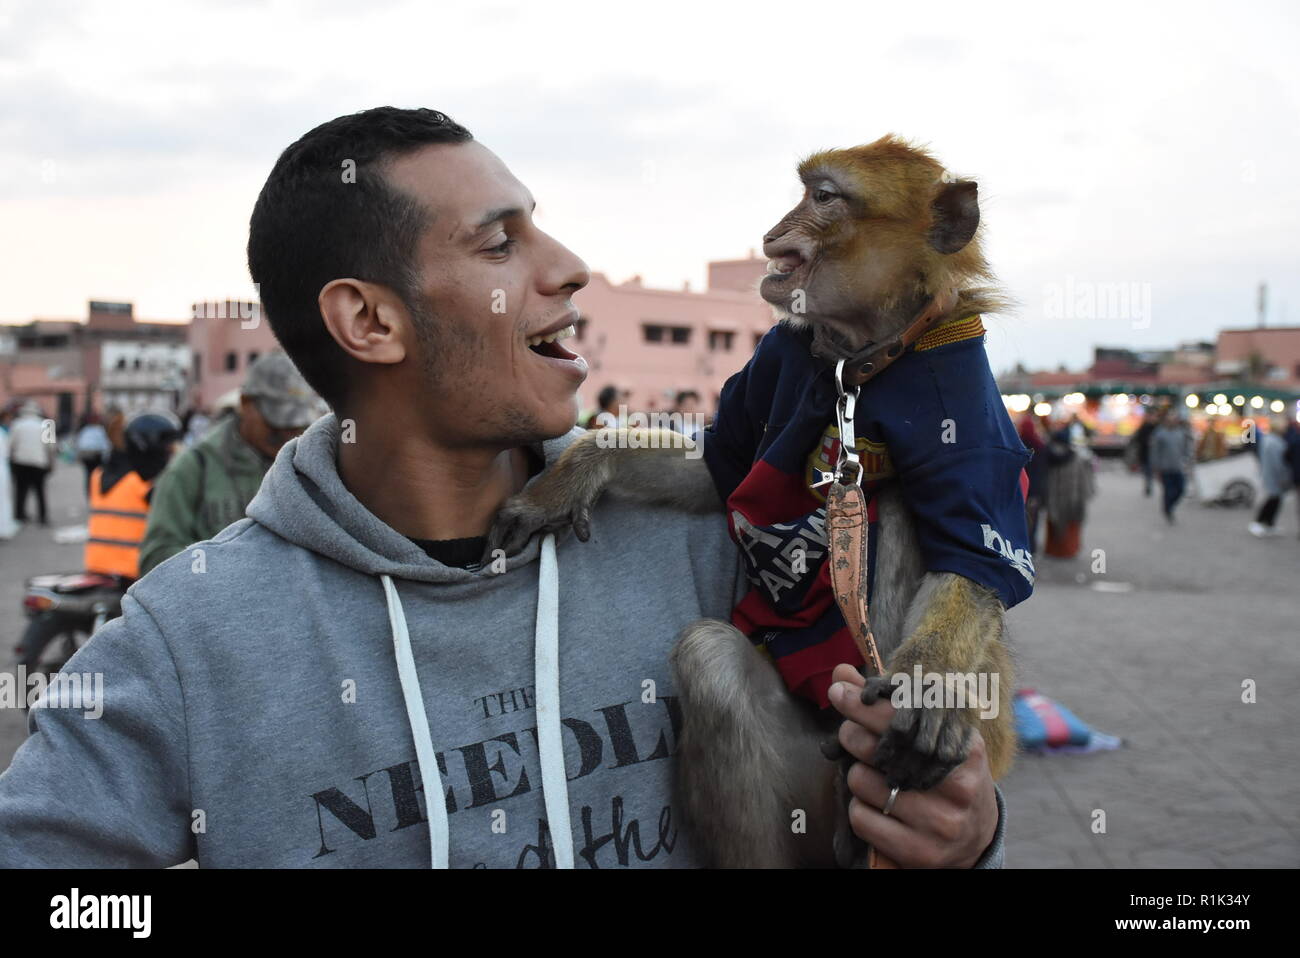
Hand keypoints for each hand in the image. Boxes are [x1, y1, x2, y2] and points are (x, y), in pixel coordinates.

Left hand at [828, 663, 998, 868]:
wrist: (977, 835)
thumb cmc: (944, 775)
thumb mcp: (931, 737)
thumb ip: (887, 705)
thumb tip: (841, 674)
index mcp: (964, 749)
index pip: (905, 719)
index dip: (864, 704)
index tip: (838, 691)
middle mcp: (958, 785)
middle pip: (879, 748)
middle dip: (853, 737)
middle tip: (851, 736)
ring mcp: (941, 822)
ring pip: (864, 782)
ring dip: (857, 776)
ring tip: (873, 778)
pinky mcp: (922, 852)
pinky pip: (862, 818)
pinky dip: (858, 809)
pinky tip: (875, 807)